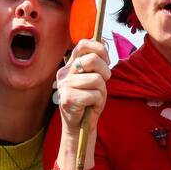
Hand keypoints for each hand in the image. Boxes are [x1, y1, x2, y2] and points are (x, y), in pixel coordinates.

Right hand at [55, 38, 110, 169]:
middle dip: (105, 71)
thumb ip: (96, 64)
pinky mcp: (67, 98)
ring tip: (95, 97)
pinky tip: (91, 106)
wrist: (80, 125)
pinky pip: (94, 94)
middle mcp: (65, 72)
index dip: (99, 49)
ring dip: (102, 90)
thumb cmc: (89, 101)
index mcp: (70, 65)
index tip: (106, 60)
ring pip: (96, 79)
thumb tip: (104, 47)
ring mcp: (64, 85)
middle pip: (92, 59)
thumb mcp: (95, 78)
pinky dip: (98, 101)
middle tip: (104, 81)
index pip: (83, 44)